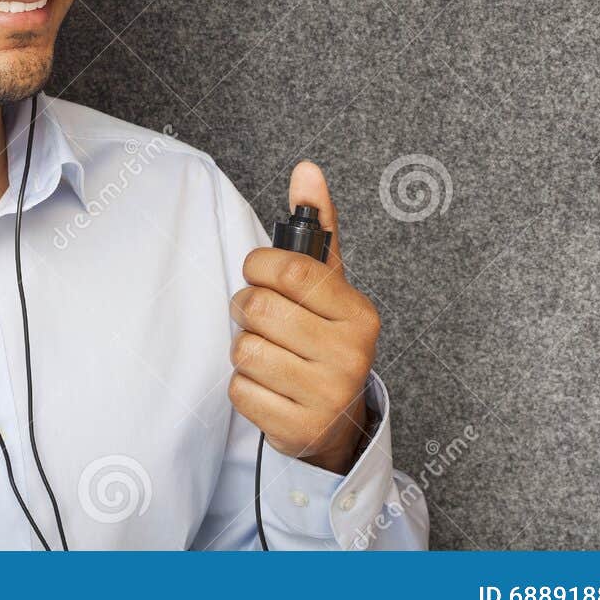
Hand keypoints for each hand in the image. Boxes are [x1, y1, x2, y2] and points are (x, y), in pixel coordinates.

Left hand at [228, 160, 379, 474]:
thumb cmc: (324, 338)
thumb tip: (305, 169)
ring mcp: (327, 396)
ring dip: (245, 349)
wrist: (339, 421)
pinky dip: (244, 387)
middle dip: (246, 308)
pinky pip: (240, 391)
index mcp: (359, 314)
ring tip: (268, 353)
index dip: (259, 266)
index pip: (291, 271)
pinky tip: (268, 387)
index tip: (257, 271)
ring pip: (246, 351)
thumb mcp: (329, 285)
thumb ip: (316, 228)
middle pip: (260, 310)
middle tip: (258, 316)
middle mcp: (350, 355)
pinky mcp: (299, 430)